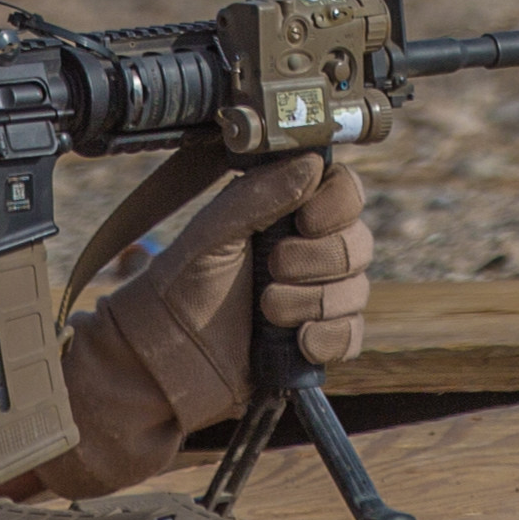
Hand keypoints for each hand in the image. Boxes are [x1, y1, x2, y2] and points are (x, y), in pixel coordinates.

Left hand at [33, 153, 371, 495]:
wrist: (161, 356)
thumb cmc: (179, 285)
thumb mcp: (213, 232)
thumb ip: (260, 194)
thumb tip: (313, 163)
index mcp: (286, 212)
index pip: (346, 193)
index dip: (336, 206)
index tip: (304, 220)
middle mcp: (309, 250)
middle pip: (357, 243)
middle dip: (314, 260)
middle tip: (269, 269)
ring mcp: (316, 296)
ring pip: (356, 291)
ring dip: (310, 302)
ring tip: (267, 311)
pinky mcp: (317, 340)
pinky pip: (351, 335)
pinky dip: (327, 337)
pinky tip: (297, 341)